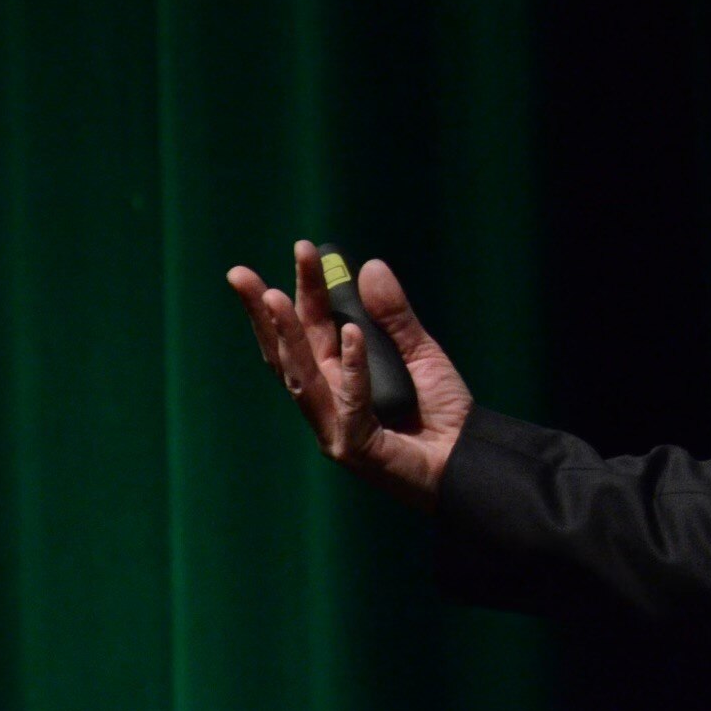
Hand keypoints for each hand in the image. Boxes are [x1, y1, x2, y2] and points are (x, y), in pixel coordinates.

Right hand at [227, 241, 470, 512]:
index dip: (302, 289)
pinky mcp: (355, 447)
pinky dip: (352, 369)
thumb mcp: (421, 353)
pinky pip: (350, 404)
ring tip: (273, 299)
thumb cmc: (442, 412)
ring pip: (301, 377)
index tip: (300, 250)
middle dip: (265, 312)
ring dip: (287, 338)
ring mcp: (334, 426)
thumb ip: (395, 316)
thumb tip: (370, 265)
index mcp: (338, 375)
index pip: (311, 327)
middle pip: (291, 350)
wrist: (469, 460)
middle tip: (241, 274)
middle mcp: (327, 399)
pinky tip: (351, 335)